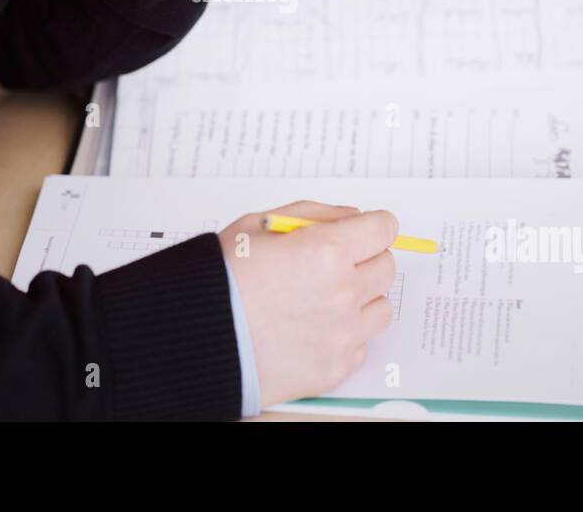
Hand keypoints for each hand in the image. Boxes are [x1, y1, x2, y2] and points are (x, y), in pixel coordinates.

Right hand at [218, 201, 398, 407]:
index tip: (363, 231)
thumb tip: (352, 218)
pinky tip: (312, 328)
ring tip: (321, 300)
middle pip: (386, 266)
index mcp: (327, 251)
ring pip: (380, 307)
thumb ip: (314, 215)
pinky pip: (362, 344)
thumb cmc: (220, 279)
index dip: (372, 226)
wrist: (196, 338)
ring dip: (361, 299)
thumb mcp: (258, 225)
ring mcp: (343, 334)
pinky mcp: (335, 368)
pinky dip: (345, 335)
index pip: (384, 229)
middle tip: (330, 265)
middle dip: (365, 259)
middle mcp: (343, 293)